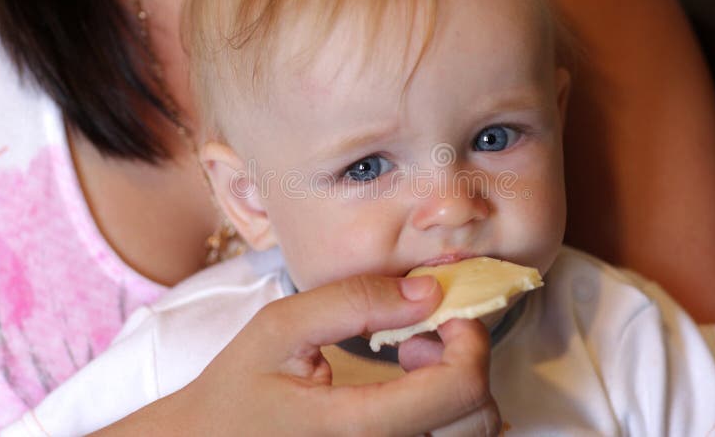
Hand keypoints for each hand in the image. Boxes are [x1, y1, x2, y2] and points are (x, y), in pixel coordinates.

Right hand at [168, 274, 497, 435]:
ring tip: (409, 363)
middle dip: (467, 365)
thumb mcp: (278, 329)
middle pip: (479, 422)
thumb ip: (353, 302)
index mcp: (357, 429)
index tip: (447, 313)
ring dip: (458, 392)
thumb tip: (427, 291)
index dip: (471, 341)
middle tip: (421, 338)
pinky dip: (444, 415)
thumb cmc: (235, 392)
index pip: (460, 391)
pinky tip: (404, 394)